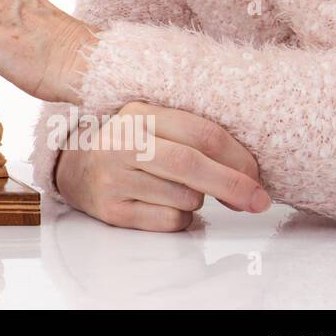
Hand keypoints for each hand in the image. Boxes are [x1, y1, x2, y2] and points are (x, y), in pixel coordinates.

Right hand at [54, 101, 271, 230]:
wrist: (76, 170)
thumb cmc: (130, 148)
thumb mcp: (153, 125)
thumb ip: (194, 136)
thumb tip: (249, 174)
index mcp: (139, 113)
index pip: (201, 133)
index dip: (238, 157)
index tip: (257, 175)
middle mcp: (122, 142)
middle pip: (192, 165)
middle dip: (233, 185)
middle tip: (258, 201)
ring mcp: (113, 177)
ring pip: (185, 198)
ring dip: (196, 200)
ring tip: (174, 188)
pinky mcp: (111, 210)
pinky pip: (169, 221)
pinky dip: (178, 218)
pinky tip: (160, 203)